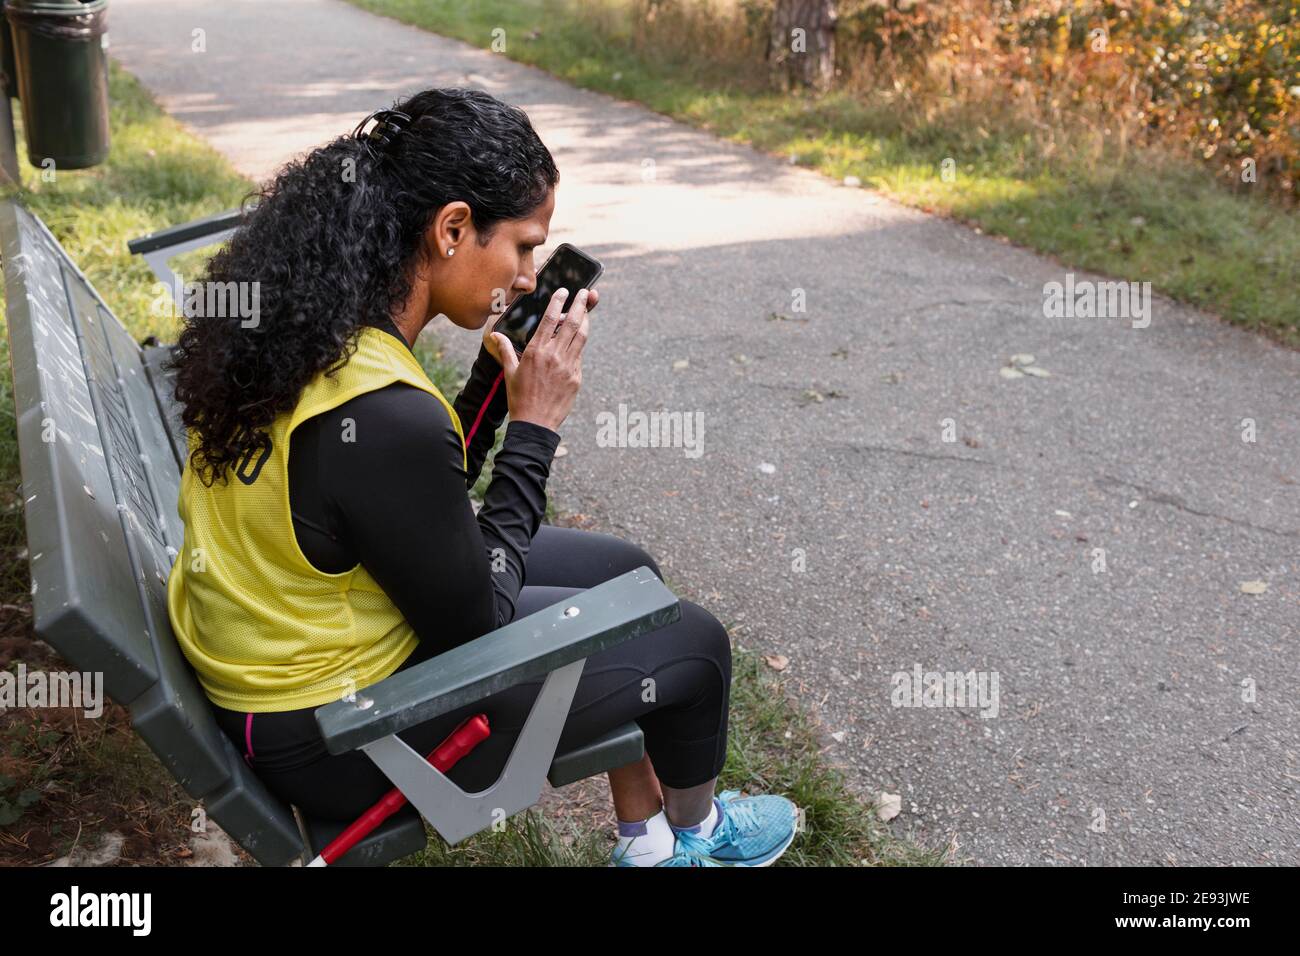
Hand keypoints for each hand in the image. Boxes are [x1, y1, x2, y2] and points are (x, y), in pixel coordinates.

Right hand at [489, 286, 593, 431]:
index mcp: (536, 351)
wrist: (535, 423)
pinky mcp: (576, 377)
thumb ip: (505, 350)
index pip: (550, 319)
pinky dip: (579, 345)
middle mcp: (553, 355)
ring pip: (581, 337)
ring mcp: (567, 366)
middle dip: (581, 305)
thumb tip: (495, 335)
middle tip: (587, 293)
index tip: (564, 291)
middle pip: (572, 323)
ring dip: (586, 321)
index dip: (559, 302)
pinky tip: (578, 339)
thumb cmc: (519, 398)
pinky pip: (580, 356)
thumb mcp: (509, 372)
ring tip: (587, 311)